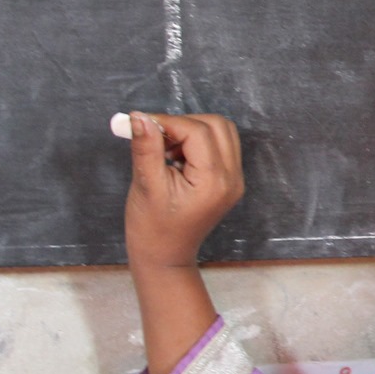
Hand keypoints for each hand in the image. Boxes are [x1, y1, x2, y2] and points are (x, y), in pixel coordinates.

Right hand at [122, 112, 244, 269]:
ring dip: (192, 130)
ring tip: (166, 150)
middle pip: (216, 126)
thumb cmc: (152, 227)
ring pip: (222, 132)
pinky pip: (221, 146)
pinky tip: (176, 158)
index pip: (197, 131)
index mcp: (214, 181)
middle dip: (183, 124)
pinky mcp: (229, 181)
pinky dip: (199, 142)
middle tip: (155, 138)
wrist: (165, 256)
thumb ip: (146, 147)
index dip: (168, 122)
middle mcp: (232, 178)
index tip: (141, 124)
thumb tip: (140, 116)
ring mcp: (234, 180)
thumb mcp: (146, 185)